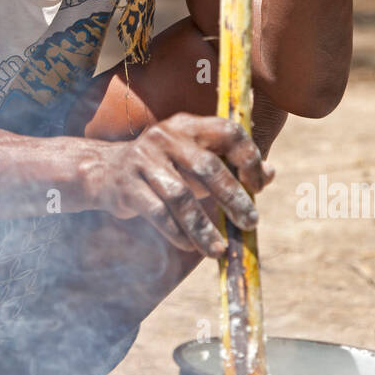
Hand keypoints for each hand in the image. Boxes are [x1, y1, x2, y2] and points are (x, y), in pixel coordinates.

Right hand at [92, 114, 273, 256]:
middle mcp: (166, 137)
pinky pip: (157, 212)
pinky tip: (191, 245)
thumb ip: (230, 163)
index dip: (249, 157)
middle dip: (233, 198)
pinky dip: (177, 232)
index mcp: (188, 125)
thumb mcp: (194, 158)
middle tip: (251, 222)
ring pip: (181, 196)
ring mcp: (144, 159)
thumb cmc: (163, 167)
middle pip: (207, 167)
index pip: (227, 131)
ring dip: (204, 227)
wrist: (105, 171)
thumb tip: (270, 173)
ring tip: (220, 249)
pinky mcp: (128, 185)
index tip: (259, 185)